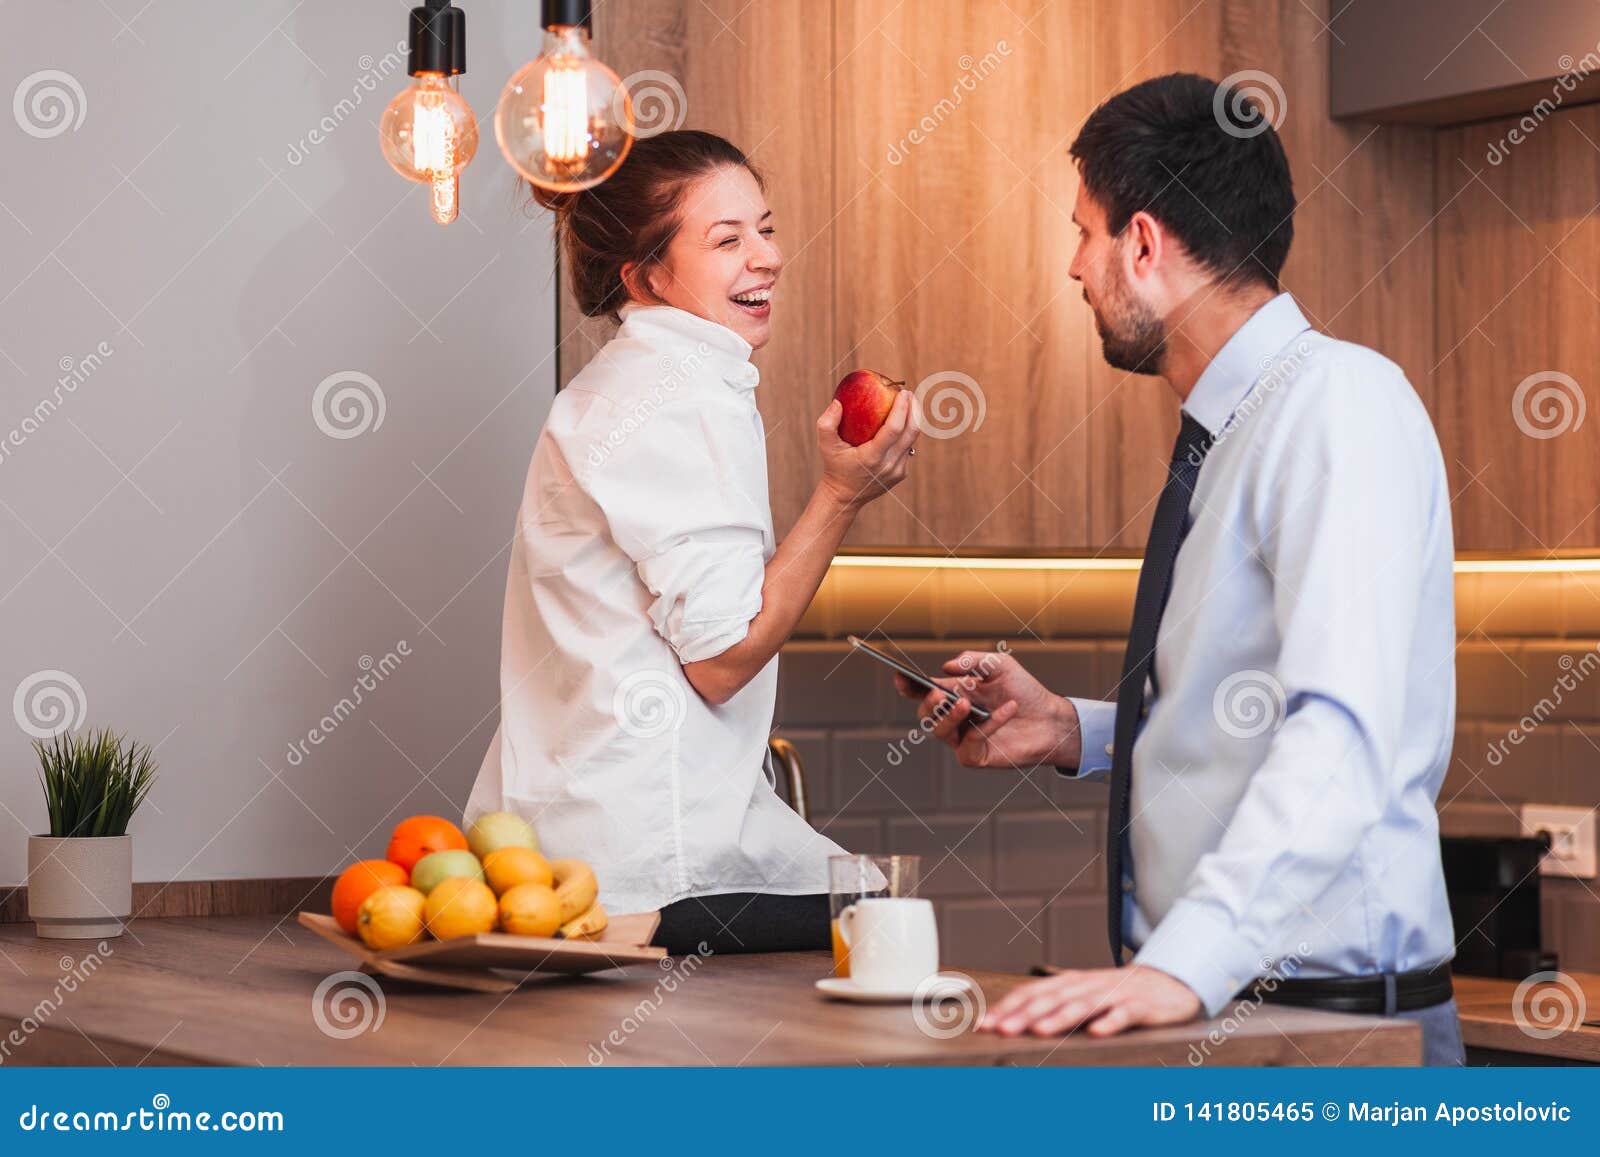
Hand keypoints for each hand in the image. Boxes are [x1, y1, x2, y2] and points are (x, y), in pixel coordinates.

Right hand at [815, 391, 919, 508]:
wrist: (844, 496)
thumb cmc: (834, 466)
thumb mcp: (825, 445)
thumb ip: (826, 423)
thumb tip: (838, 402)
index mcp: (872, 457)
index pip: (895, 429)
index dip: (902, 408)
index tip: (902, 393)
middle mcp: (889, 465)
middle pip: (911, 432)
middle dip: (914, 410)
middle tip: (909, 394)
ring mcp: (897, 471)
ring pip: (912, 441)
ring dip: (912, 421)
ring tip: (907, 404)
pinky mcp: (901, 473)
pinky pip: (907, 449)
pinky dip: (906, 434)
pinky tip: (901, 423)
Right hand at [892, 650, 1080, 769]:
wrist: (1050, 718)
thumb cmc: (1023, 691)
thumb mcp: (999, 665)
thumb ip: (973, 660)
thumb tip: (945, 668)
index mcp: (953, 694)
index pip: (923, 692)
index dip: (907, 686)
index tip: (900, 676)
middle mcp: (954, 718)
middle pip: (926, 714)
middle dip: (928, 704)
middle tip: (939, 693)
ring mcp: (962, 739)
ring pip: (940, 732)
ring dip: (949, 716)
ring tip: (965, 703)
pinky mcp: (976, 756)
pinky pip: (971, 742)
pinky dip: (988, 725)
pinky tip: (1007, 709)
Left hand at [980, 964, 1201, 1036]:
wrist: (1168, 983)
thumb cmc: (1117, 994)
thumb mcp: (1083, 995)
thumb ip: (1053, 1006)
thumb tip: (1014, 1022)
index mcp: (1070, 982)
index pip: (1032, 993)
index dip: (1008, 1007)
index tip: (985, 1023)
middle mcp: (1088, 985)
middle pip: (1051, 999)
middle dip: (1024, 1014)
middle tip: (1001, 1030)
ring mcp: (1114, 994)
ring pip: (1082, 1005)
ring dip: (1059, 1018)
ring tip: (1038, 1030)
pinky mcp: (1140, 1006)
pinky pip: (1124, 1013)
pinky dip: (1110, 1022)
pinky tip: (1097, 1031)